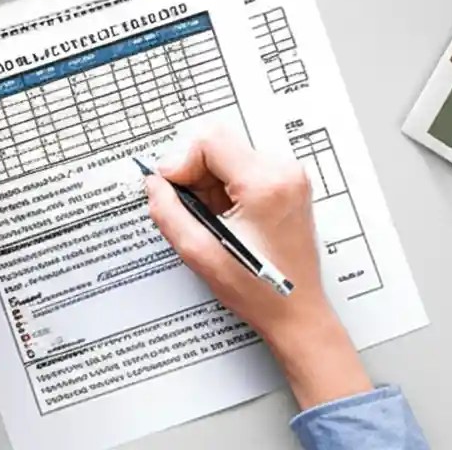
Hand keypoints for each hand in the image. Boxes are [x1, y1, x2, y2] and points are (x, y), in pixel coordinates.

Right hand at [144, 127, 371, 408]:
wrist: (296, 311)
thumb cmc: (260, 291)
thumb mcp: (200, 253)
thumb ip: (168, 211)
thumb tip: (154, 183)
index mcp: (265, 184)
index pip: (210, 140)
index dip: (180, 161)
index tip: (171, 187)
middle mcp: (283, 172)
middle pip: (219, 143)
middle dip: (194, 172)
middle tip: (191, 208)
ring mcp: (289, 176)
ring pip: (228, 154)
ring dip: (209, 181)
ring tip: (213, 219)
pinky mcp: (287, 183)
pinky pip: (242, 167)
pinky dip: (225, 186)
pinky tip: (226, 216)